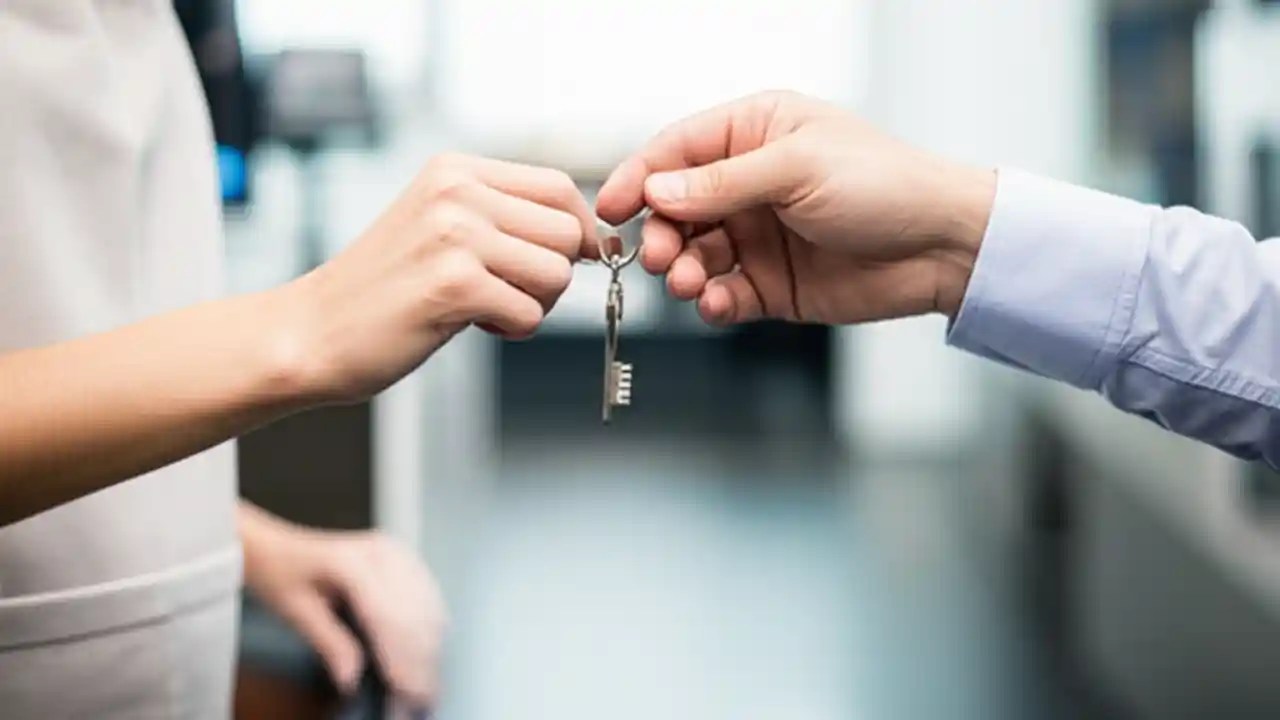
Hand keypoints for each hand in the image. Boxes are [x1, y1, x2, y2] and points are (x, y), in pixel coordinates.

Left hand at [239, 505, 447, 707]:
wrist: (279, 547)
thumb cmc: (282, 573)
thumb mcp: (295, 611)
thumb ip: (329, 643)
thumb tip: (352, 678)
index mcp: (351, 561)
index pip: (387, 616)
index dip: (400, 658)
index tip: (404, 691)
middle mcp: (383, 552)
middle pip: (415, 616)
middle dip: (419, 663)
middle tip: (415, 699)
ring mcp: (399, 554)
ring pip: (430, 611)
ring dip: (430, 653)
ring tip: (422, 687)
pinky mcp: (407, 562)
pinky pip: (430, 602)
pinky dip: (431, 635)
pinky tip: (425, 659)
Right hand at [277, 153, 594, 402]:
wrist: (313, 332)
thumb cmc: (385, 288)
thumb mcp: (441, 225)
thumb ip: (504, 217)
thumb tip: (593, 236)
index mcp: (455, 170)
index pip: (559, 186)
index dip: (580, 228)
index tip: (575, 258)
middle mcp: (456, 192)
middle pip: (566, 232)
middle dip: (553, 274)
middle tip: (508, 292)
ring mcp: (455, 235)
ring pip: (557, 274)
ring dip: (532, 304)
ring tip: (484, 307)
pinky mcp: (454, 284)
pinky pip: (530, 312)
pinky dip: (511, 328)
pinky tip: (468, 323)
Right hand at [597, 91, 996, 325]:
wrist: (941, 247)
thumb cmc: (885, 185)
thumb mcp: (796, 168)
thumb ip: (720, 183)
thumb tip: (657, 191)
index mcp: (756, 133)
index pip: (678, 151)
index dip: (640, 177)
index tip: (610, 208)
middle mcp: (750, 183)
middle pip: (676, 209)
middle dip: (663, 234)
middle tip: (662, 256)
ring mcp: (759, 236)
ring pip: (695, 255)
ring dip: (685, 272)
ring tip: (692, 283)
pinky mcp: (771, 284)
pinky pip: (724, 294)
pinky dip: (714, 302)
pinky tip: (720, 304)